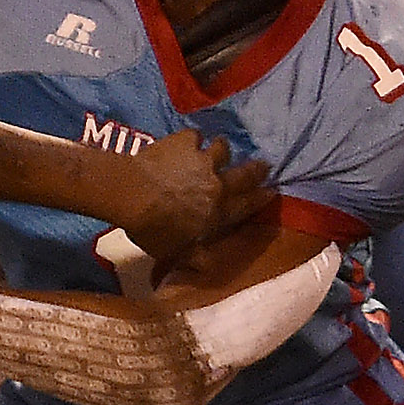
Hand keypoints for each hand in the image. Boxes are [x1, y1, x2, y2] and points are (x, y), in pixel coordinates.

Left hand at [124, 133, 275, 267]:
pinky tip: (183, 142)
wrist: (132, 194)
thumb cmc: (152, 229)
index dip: (260, 199)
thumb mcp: (174, 251)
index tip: (272, 192)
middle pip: (244, 175)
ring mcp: (201, 160)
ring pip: (222, 149)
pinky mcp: (184, 142)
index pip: (245, 206)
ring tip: (219, 148)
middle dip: (257, 170)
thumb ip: (194, 256)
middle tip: (264, 165)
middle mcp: (216, 184)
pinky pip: (194, 136)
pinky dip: (190, 140)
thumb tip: (207, 267)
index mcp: (216, 212)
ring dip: (221, 150)